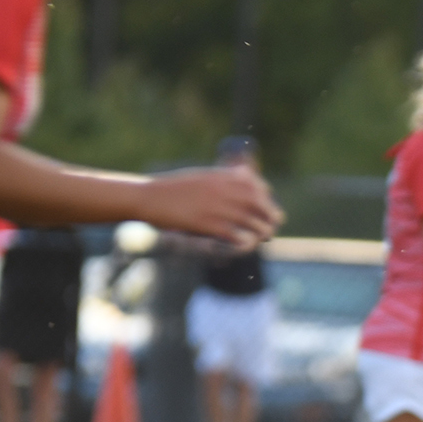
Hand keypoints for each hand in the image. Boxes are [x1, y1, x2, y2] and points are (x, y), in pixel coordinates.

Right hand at [136, 165, 281, 248]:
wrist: (148, 197)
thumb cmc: (172, 189)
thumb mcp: (200, 177)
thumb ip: (222, 179)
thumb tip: (243, 178)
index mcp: (221, 177)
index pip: (256, 185)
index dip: (265, 197)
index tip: (267, 205)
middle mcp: (223, 190)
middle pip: (259, 204)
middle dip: (270, 215)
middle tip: (274, 224)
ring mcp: (216, 207)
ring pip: (252, 221)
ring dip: (262, 231)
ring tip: (265, 236)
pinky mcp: (208, 224)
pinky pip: (236, 234)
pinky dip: (245, 241)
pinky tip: (245, 244)